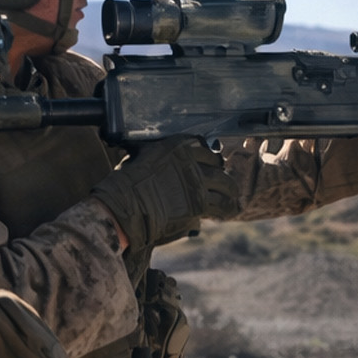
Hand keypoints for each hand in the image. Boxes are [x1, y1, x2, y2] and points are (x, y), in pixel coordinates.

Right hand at [90, 137, 241, 249]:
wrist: (128, 204)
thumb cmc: (127, 181)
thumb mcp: (141, 155)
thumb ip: (157, 154)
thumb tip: (153, 155)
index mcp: (178, 144)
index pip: (204, 148)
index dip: (208, 158)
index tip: (210, 164)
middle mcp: (191, 160)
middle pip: (217, 164)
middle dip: (220, 173)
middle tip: (221, 182)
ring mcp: (198, 181)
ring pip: (225, 184)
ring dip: (228, 192)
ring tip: (230, 199)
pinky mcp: (200, 203)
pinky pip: (221, 205)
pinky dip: (225, 209)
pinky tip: (226, 213)